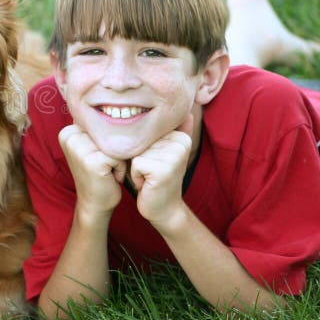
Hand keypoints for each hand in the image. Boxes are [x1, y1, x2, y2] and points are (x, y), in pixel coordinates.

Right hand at [59, 124, 126, 217]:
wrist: (94, 204)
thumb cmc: (99, 174)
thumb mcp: (93, 147)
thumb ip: (97, 129)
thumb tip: (115, 108)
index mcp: (67, 131)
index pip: (101, 123)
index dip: (106, 141)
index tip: (97, 157)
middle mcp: (69, 136)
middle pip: (108, 131)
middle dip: (113, 149)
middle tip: (103, 166)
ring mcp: (79, 148)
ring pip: (115, 142)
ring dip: (118, 158)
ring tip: (107, 170)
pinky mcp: (92, 161)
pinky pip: (119, 155)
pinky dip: (121, 168)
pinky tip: (110, 176)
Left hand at [129, 114, 192, 230]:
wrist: (163, 208)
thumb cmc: (156, 178)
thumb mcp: (163, 152)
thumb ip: (172, 131)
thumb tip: (185, 110)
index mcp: (180, 136)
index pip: (145, 131)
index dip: (143, 148)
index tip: (155, 161)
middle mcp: (180, 143)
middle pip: (139, 139)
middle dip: (138, 157)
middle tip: (151, 171)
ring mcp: (173, 155)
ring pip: (135, 151)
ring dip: (136, 167)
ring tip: (149, 176)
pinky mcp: (162, 169)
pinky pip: (134, 164)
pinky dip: (135, 175)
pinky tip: (147, 183)